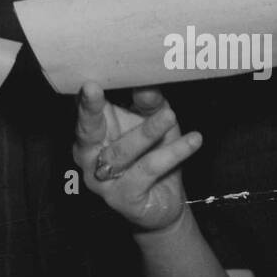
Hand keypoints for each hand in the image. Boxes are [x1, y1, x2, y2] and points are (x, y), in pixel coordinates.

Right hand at [72, 83, 200, 232]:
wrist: (165, 201)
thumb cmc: (154, 152)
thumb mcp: (155, 120)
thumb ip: (149, 103)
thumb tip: (146, 86)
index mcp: (91, 129)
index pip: (84, 106)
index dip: (85, 92)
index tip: (91, 75)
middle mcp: (87, 153)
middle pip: (86, 128)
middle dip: (88, 108)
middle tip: (92, 87)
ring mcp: (101, 178)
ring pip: (122, 151)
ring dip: (147, 131)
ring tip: (170, 116)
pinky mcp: (123, 197)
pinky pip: (148, 170)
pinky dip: (172, 153)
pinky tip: (193, 140)